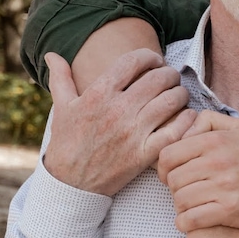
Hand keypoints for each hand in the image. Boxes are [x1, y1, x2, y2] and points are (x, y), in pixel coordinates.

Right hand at [39, 50, 192, 196]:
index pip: (133, 61)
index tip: (154, 60)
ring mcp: (133, 132)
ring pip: (171, 101)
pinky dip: (187, 120)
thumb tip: (51, 54)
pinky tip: (187, 115)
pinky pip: (175, 131)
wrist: (70, 183)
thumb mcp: (61, 108)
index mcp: (98, 94)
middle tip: (170, 77)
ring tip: (178, 94)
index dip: (149, 56)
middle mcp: (118, 110)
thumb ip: (60, 78)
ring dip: (180, 93)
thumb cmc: (67, 143)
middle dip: (169, 73)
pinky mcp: (144, 154)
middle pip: (158, 78)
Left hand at [158, 112, 238, 233]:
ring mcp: (224, 187)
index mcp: (216, 140)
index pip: (168, 154)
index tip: (171, 174)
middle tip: (185, 190)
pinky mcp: (229, 211)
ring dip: (181, 206)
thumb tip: (182, 129)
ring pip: (179, 200)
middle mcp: (218, 161)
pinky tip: (191, 220)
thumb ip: (207, 121)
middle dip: (173, 187)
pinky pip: (190, 220)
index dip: (163, 167)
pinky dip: (185, 222)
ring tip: (192, 204)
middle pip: (172, 179)